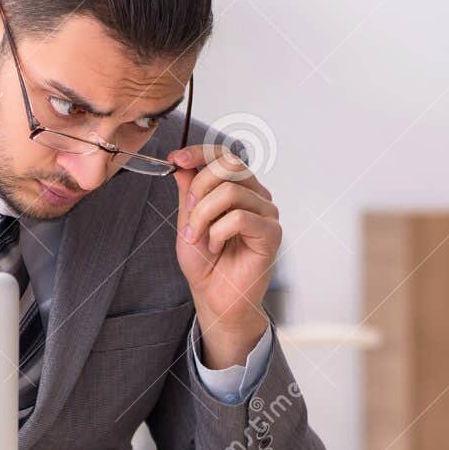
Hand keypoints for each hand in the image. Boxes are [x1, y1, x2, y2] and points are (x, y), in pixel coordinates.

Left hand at [169, 145, 279, 369]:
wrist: (214, 297)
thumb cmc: (205, 263)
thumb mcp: (187, 220)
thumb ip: (188, 190)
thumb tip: (181, 162)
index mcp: (238, 188)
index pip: (224, 155)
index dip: (200, 152)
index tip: (176, 159)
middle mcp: (256, 196)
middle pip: (230, 166)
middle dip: (199, 187)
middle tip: (189, 214)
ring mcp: (267, 213)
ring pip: (231, 192)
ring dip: (204, 216)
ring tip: (199, 238)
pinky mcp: (271, 233)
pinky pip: (240, 217)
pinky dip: (219, 232)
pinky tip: (217, 246)